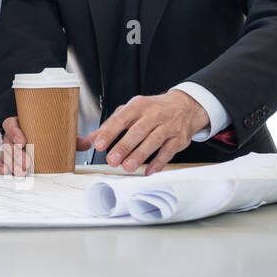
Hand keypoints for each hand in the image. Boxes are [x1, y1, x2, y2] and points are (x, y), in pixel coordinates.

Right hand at [0, 116, 91, 175]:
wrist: (44, 141)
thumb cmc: (48, 136)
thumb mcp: (59, 133)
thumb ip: (71, 138)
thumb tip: (87, 143)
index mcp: (20, 124)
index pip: (11, 124)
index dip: (14, 133)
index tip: (23, 141)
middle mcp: (11, 136)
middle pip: (7, 143)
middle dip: (16, 155)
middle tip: (27, 164)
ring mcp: (9, 149)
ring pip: (4, 155)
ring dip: (11, 165)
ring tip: (22, 173)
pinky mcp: (10, 161)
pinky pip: (2, 164)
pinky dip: (4, 169)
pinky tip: (7, 174)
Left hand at [88, 90, 208, 174]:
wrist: (184, 106)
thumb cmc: (153, 109)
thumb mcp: (131, 110)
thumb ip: (111, 123)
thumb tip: (92, 137)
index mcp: (138, 106)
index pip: (121, 118)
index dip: (109, 132)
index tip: (99, 145)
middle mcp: (153, 115)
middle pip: (137, 131)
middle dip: (123, 147)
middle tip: (112, 160)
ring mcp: (168, 126)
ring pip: (153, 141)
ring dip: (139, 155)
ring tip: (127, 166)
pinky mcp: (178, 138)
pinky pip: (168, 152)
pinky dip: (158, 163)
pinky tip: (148, 171)